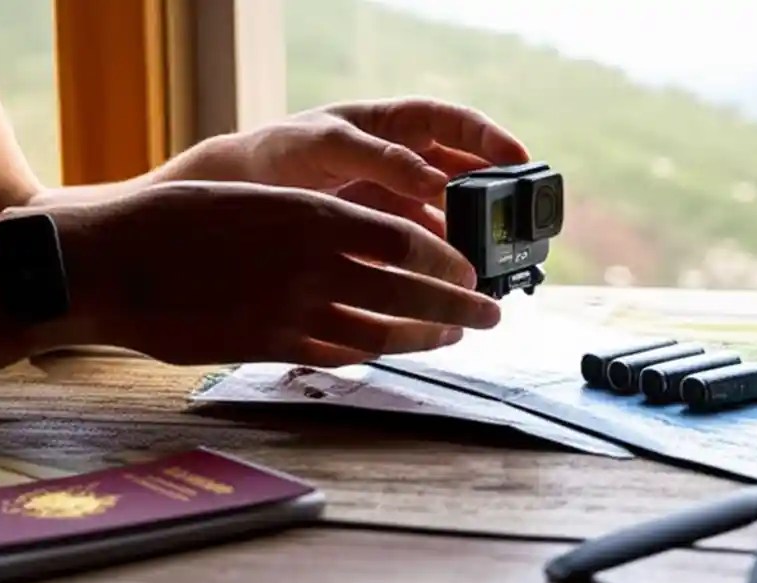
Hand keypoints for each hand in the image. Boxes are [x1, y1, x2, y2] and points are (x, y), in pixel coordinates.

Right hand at [59, 180, 500, 367]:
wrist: (111, 265)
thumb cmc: (173, 223)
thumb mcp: (250, 199)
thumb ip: (307, 220)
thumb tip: (357, 238)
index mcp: (311, 216)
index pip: (405, 240)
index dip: (447, 261)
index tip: (470, 271)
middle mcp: (313, 264)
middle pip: (410, 290)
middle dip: (461, 306)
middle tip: (492, 314)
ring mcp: (293, 311)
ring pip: (383, 330)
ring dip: (429, 336)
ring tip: (456, 338)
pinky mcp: (269, 347)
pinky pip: (338, 355)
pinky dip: (373, 355)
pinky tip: (391, 355)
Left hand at [168, 97, 531, 236]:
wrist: (235, 195)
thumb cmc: (277, 154)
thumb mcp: (328, 146)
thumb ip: (382, 160)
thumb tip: (436, 182)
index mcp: (394, 125)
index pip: (456, 125)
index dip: (493, 140)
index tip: (521, 159)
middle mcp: (403, 162)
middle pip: (466, 176)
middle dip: (495, 198)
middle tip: (517, 222)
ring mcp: (396, 201)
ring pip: (451, 217)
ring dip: (472, 239)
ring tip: (490, 263)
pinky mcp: (383, 237)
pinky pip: (425, 248)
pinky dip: (442, 264)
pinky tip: (452, 283)